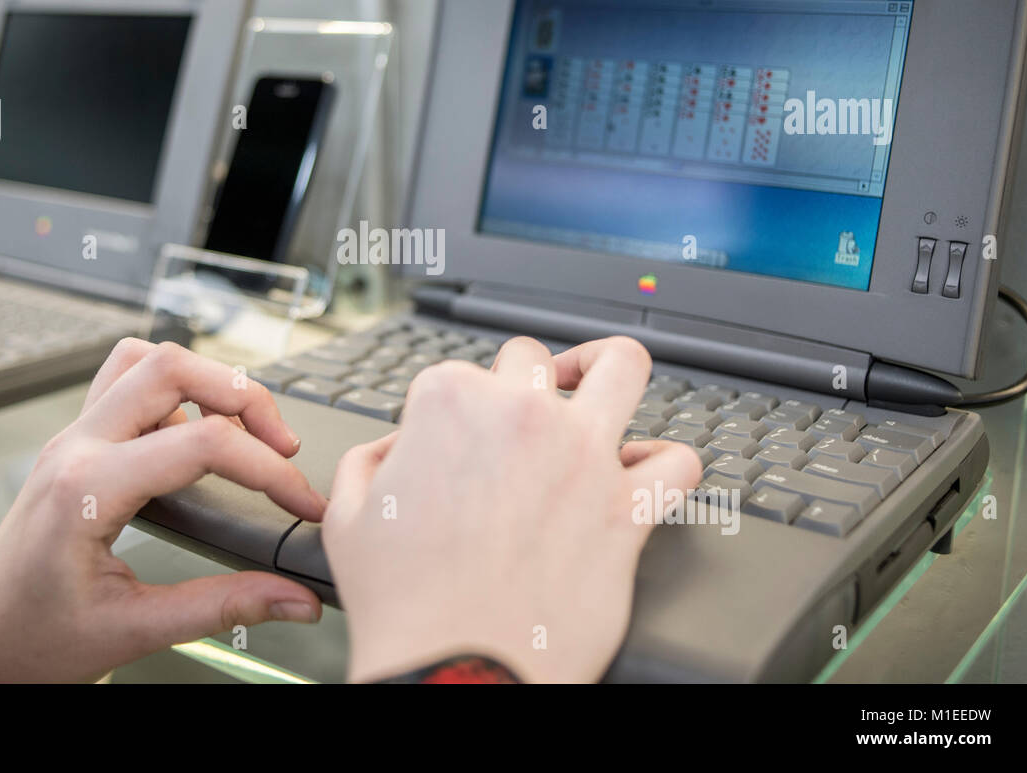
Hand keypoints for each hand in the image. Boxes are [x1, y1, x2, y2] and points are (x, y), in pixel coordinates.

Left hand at [0, 339, 326, 682]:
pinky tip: (194, 438)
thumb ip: (222, 608)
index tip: (300, 503)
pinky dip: (175, 393)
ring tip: (241, 432)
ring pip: (146, 360)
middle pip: (172, 367)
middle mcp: (77, 448)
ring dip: (205, 382)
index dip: (269, 471)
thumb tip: (291, 600)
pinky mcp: (76, 443)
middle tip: (280, 447)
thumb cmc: (29, 638)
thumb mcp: (133, 631)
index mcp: (88, 490)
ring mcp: (72, 438)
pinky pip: (126, 383)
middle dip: (244, 397)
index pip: (202, 444)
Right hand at [322, 336, 700, 682]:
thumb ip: (370, 461)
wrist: (458, 668)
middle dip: (518, 384)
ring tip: (593, 389)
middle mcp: (524, 414)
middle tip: (510, 420)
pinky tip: (640, 469)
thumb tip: (395, 448)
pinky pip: (677, 460)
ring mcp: (585, 456)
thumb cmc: (404, 602)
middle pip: (532, 360)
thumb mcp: (349, 516)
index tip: (444, 449)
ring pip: (624, 367)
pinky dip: (664, 459)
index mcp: (451, 401)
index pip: (455, 376)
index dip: (446, 415)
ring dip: (605, 371)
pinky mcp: (629, 508)